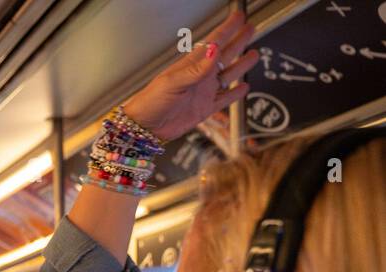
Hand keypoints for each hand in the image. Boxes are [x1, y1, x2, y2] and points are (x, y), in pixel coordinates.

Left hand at [122, 11, 258, 141]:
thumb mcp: (173, 82)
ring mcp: (203, 92)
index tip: (238, 17)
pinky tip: (243, 87)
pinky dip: (234, 94)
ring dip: (241, 65)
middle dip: (238, 41)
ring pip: (228, 75)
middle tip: (250, 28)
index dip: (227, 29)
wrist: (143, 127)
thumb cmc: (151, 102)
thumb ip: (196, 69)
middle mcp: (200, 77)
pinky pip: (223, 100)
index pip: (214, 42)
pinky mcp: (204, 109)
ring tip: (253, 54)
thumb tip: (214, 50)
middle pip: (225, 55)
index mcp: (191, 66)